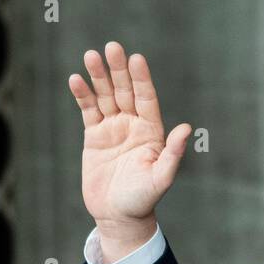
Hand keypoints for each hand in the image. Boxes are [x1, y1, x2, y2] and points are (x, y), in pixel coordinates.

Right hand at [68, 40, 193, 260]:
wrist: (118, 216)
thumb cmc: (143, 199)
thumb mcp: (160, 178)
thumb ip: (172, 154)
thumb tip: (187, 129)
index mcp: (151, 131)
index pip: (146, 98)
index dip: (141, 78)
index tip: (136, 58)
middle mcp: (133, 124)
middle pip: (125, 90)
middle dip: (118, 70)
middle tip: (112, 47)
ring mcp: (113, 128)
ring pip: (105, 96)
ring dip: (98, 76)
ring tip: (90, 56)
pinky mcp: (94, 136)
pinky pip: (88, 110)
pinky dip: (82, 95)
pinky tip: (76, 80)